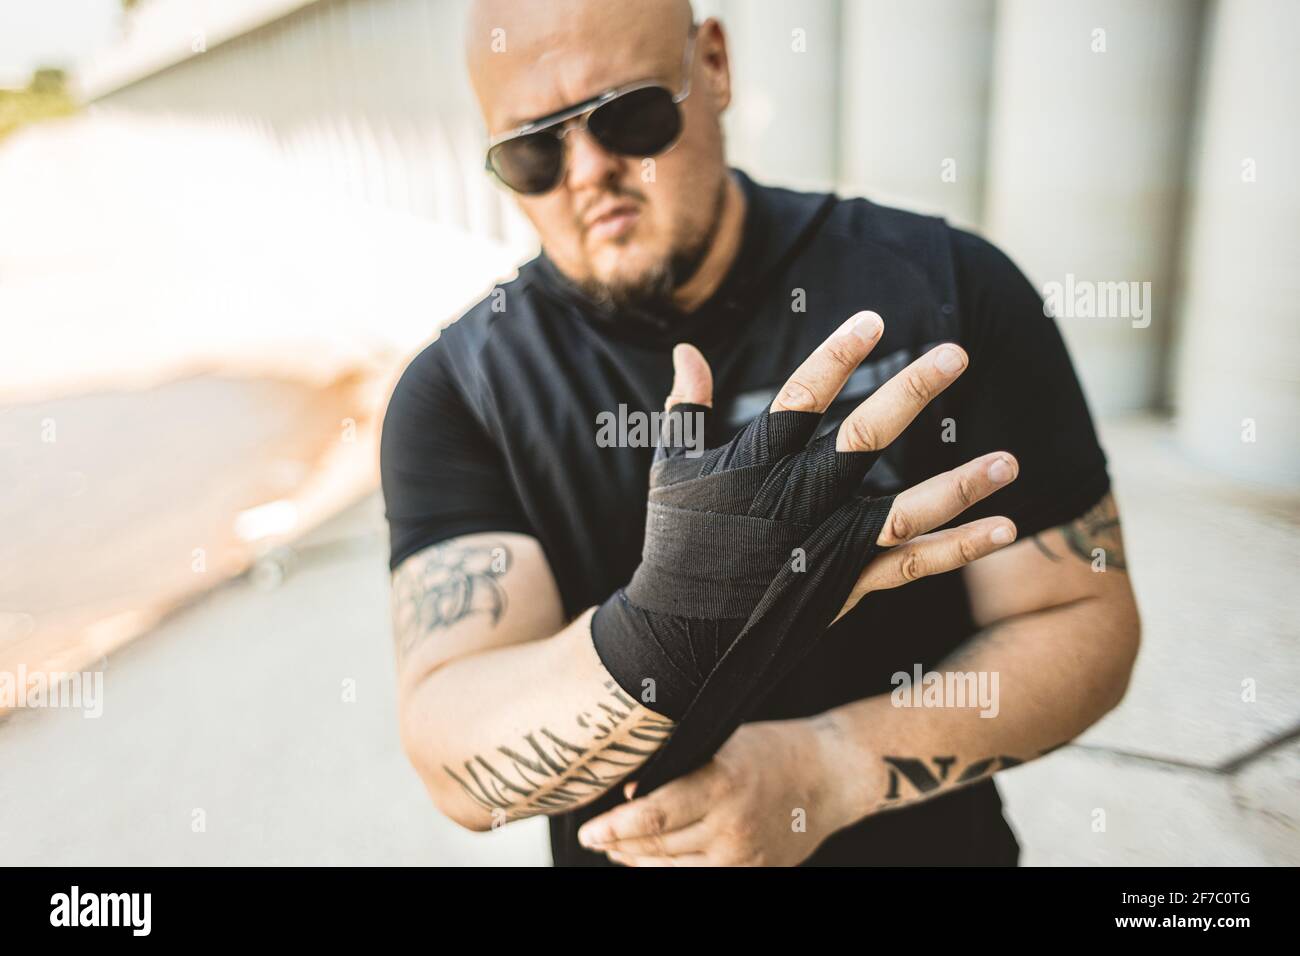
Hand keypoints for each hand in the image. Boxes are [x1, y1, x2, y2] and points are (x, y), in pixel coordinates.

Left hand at [578, 718, 851, 865]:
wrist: (830, 777)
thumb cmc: (771, 750)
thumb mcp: (721, 741)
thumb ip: (678, 764)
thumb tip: (627, 791)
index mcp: (722, 783)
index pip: (652, 817)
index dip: (612, 828)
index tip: (587, 830)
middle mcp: (732, 826)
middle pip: (655, 848)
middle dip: (616, 844)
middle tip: (591, 837)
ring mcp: (743, 858)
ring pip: (671, 870)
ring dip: (636, 861)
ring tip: (615, 847)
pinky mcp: (753, 875)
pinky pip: (697, 881)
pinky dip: (668, 871)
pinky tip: (649, 861)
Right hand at [668, 310, 1020, 620]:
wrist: (681, 637)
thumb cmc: (675, 544)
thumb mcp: (672, 468)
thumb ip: (686, 406)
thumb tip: (687, 348)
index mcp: (756, 464)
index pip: (801, 397)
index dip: (836, 356)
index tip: (874, 320)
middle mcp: (799, 500)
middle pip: (863, 439)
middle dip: (911, 393)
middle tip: (956, 354)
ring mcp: (827, 545)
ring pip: (904, 512)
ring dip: (960, 487)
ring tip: (1010, 462)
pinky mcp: (847, 583)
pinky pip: (911, 565)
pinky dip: (959, 548)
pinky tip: (1005, 527)